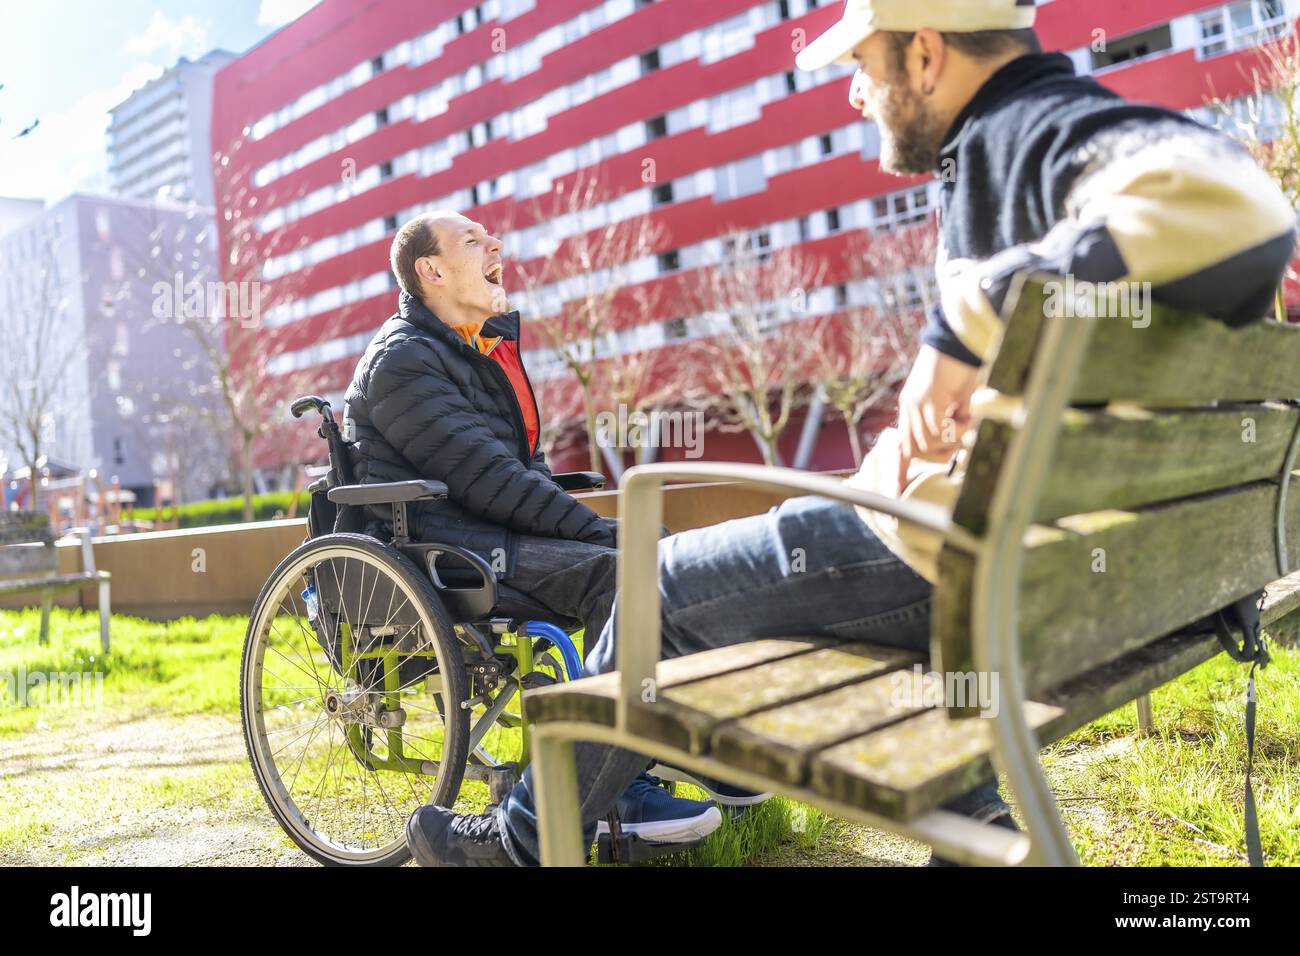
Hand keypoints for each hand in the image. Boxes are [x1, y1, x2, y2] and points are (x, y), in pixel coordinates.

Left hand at [896, 345, 978, 488]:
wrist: (959, 341)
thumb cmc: (962, 369)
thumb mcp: (958, 401)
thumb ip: (953, 421)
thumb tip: (959, 443)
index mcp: (912, 408)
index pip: (902, 446)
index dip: (899, 470)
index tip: (896, 492)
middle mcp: (909, 406)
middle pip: (914, 449)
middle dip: (938, 454)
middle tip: (960, 438)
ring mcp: (914, 402)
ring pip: (925, 441)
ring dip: (949, 440)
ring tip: (965, 420)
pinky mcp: (925, 397)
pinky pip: (936, 428)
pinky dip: (954, 429)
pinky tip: (965, 414)